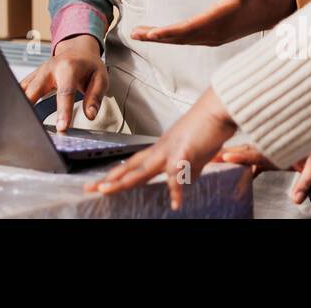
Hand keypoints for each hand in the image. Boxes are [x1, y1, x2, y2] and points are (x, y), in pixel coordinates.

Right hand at [20, 35, 107, 132]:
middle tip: (32, 130)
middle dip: (30, 110)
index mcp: (68, 68)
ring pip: (23, 89)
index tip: (62, 127)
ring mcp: (38, 72)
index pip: (65, 93)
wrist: (78, 49)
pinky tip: (17, 114)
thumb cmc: (89, 65)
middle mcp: (49, 69)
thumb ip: (95, 97)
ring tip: (20, 125)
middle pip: (34, 90)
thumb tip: (90, 114)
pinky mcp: (32, 77)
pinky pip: (20, 89)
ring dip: (20, 105)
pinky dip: (17, 101)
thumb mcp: (101, 78)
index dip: (63, 111)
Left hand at [84, 88, 236, 210]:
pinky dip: (176, 188)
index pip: (133, 164)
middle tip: (92, 188)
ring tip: (109, 190)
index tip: (101, 182)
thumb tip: (182, 182)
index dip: (117, 174)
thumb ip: (185, 168)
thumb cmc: (207, 127)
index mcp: (161, 149)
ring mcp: (171, 149)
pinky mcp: (185, 150)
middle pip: (132, 167)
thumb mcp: (193, 154)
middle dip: (111, 179)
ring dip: (125, 180)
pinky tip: (175, 202)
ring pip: (143, 168)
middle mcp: (162, 149)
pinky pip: (177, 172)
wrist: (217, 108)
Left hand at [131, 0, 297, 46]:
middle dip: (156, 36)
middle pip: (180, 36)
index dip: (170, 31)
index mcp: (220, 20)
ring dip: (160, 38)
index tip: (152, 33)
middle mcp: (214, 33)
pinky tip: (158, 35)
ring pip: (181, 39)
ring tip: (137, 34)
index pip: (190, 28)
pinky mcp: (212, 36)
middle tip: (134, 34)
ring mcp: (213, 37)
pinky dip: (170, 37)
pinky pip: (187, 38)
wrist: (272, 11)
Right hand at [216, 126, 310, 205]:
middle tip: (209, 155)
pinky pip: (258, 158)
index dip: (241, 156)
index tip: (224, 156)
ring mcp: (275, 150)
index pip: (257, 153)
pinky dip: (246, 161)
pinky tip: (236, 165)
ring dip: (234, 156)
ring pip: (250, 153)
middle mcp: (276, 147)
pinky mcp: (277, 154)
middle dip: (229, 153)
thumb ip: (306, 184)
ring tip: (216, 159)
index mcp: (283, 148)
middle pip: (247, 150)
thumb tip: (295, 199)